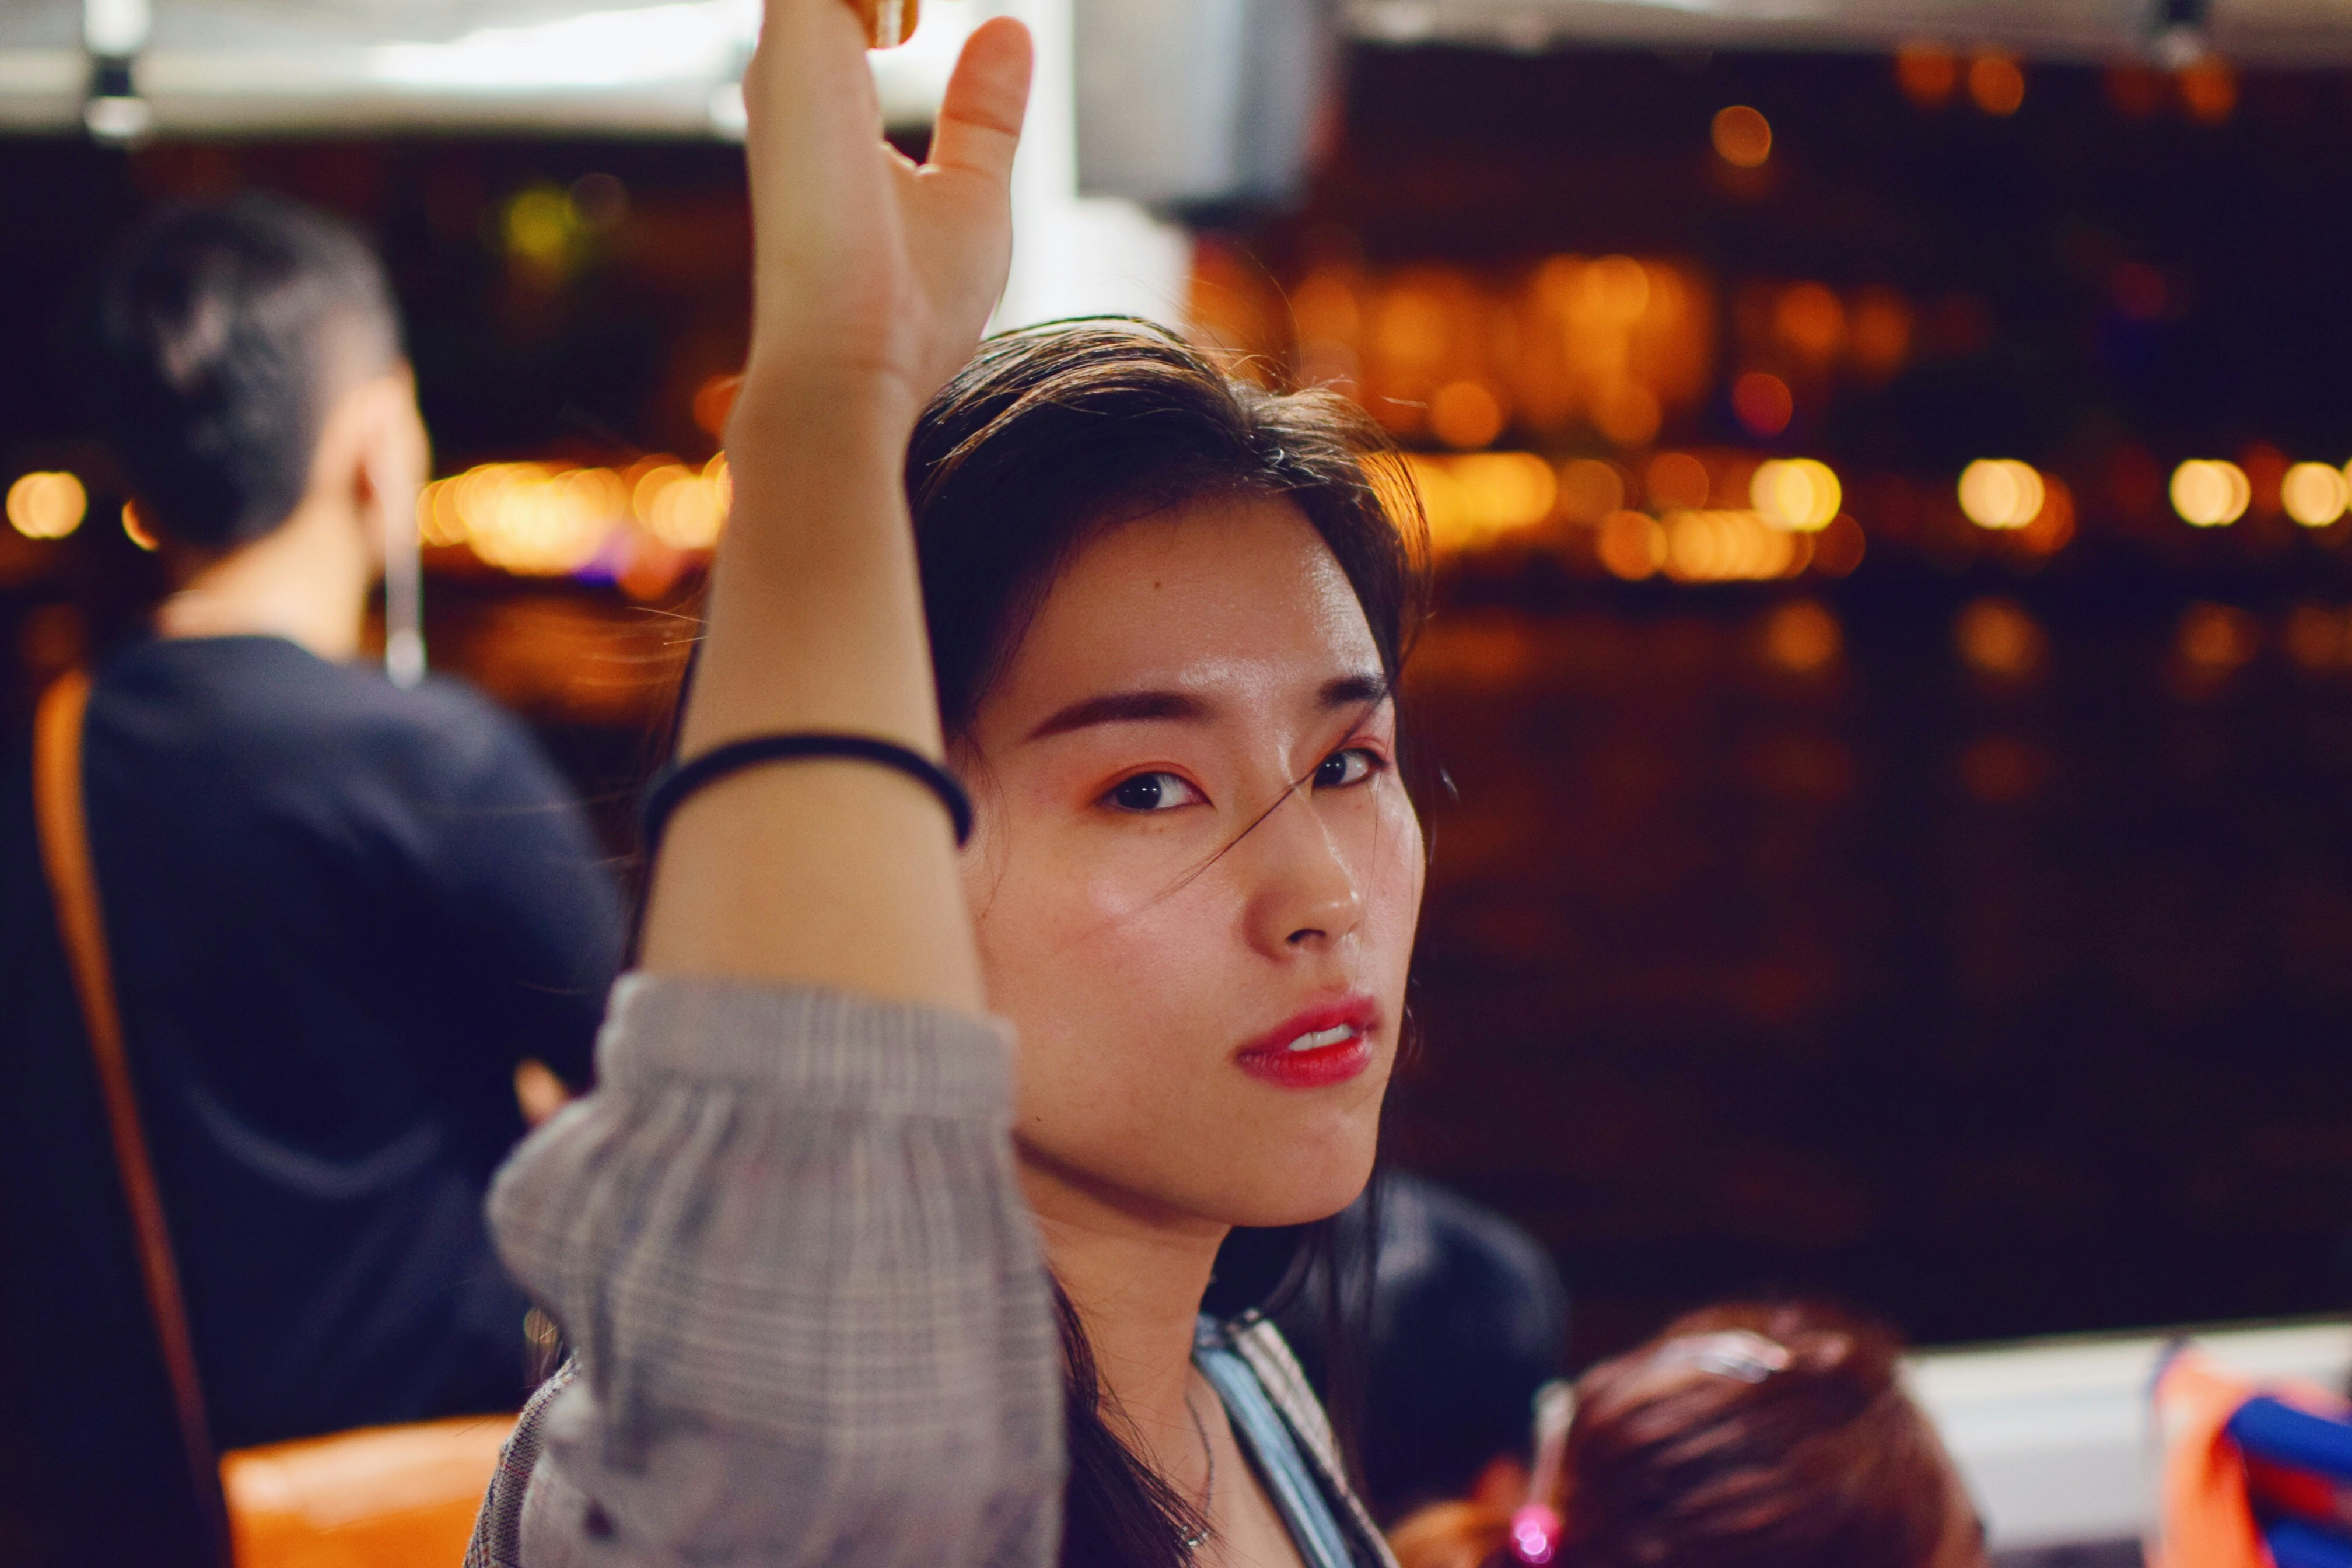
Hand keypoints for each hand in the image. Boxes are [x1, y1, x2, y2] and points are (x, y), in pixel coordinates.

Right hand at [739, 0, 1031, 420]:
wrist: (849, 363)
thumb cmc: (907, 305)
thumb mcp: (969, 195)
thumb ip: (981, 115)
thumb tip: (1008, 31)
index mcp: (823, 93)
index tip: (949, 16)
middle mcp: (795, 60)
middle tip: (944, 9)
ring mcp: (791, 43)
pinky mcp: (795, 33)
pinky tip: (915, 0)